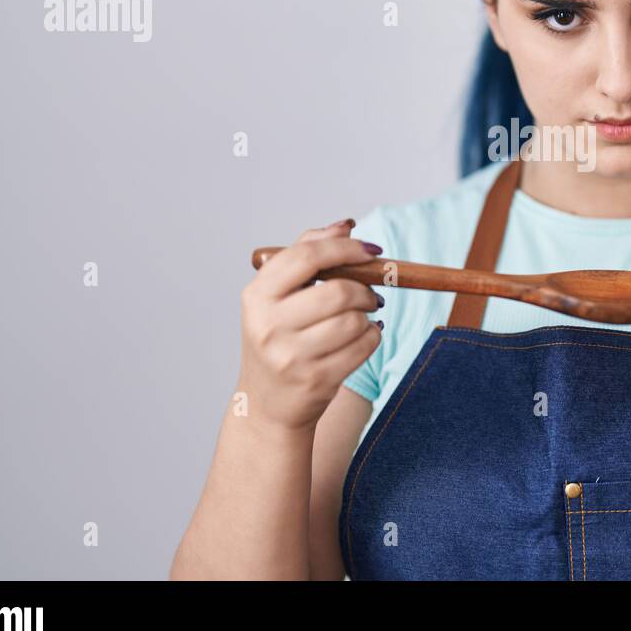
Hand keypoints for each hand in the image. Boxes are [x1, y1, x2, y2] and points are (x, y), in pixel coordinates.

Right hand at [237, 220, 383, 432]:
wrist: (266, 404)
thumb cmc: (278, 339)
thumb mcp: (277, 296)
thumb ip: (306, 254)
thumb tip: (345, 226)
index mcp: (257, 295)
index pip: (307, 256)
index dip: (346, 248)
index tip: (371, 250)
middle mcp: (268, 325)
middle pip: (339, 291)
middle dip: (365, 290)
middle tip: (371, 295)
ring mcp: (290, 356)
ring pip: (354, 321)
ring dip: (369, 316)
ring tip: (363, 318)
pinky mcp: (315, 380)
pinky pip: (363, 347)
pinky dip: (373, 337)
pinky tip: (364, 336)